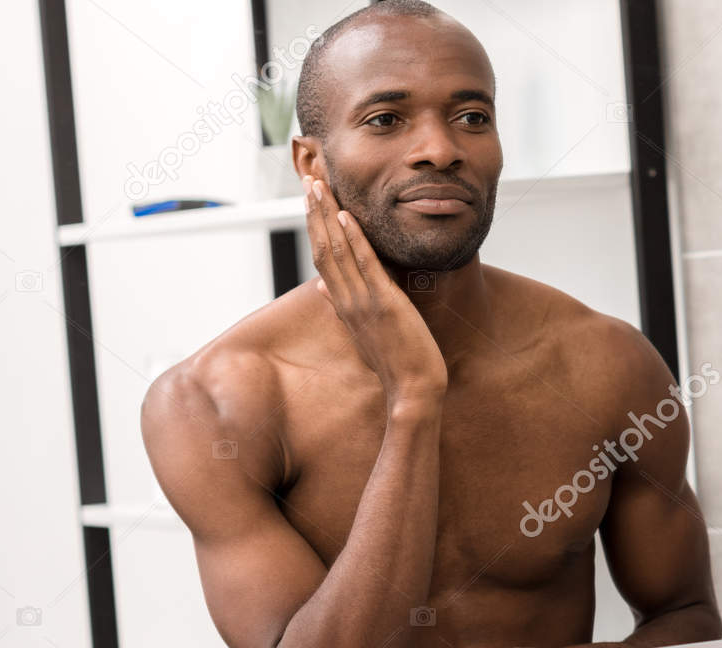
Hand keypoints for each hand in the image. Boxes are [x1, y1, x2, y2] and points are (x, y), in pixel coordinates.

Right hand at [304, 177, 447, 406]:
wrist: (412, 391)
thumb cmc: (395, 364)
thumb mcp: (364, 333)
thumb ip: (344, 308)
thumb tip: (324, 288)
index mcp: (343, 306)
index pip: (322, 259)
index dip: (315, 227)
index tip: (311, 201)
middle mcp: (347, 301)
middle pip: (322, 249)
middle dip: (315, 213)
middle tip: (308, 181)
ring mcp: (363, 302)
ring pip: (337, 252)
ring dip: (328, 217)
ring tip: (319, 187)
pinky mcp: (384, 304)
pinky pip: (365, 266)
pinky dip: (355, 240)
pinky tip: (348, 216)